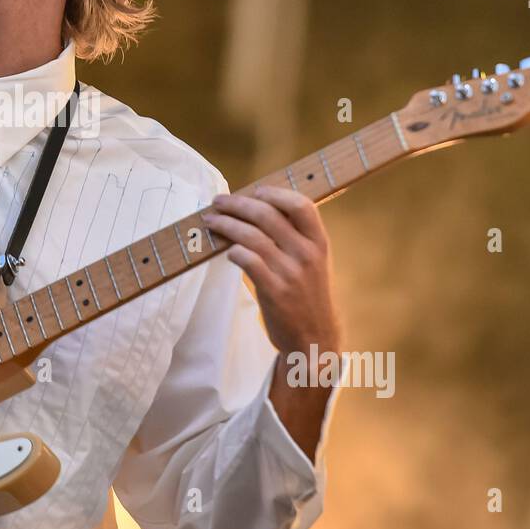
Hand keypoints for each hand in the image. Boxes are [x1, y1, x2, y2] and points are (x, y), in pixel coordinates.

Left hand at [202, 184, 342, 357]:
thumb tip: (258, 208)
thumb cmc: (308, 295)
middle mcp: (307, 254)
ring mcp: (291, 273)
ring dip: (226, 224)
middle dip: (237, 204)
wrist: (315, 338)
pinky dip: (234, 251)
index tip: (254, 190)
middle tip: (218, 201)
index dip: (275, 193)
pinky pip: (248, 261)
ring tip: (210, 221)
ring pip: (252, 236)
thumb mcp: (313, 262)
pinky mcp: (275, 292)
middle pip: (267, 215)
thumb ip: (295, 237)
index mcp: (319, 242)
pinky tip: (226, 250)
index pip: (301, 205)